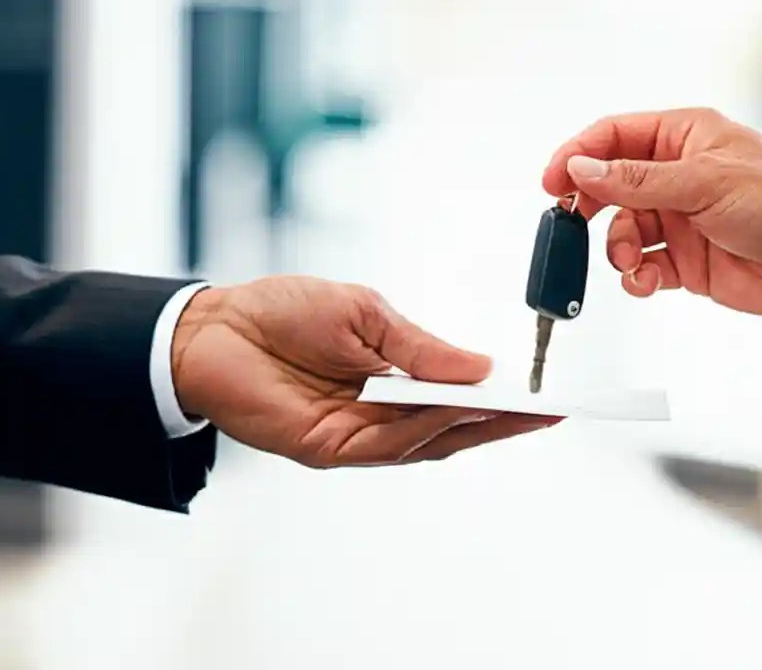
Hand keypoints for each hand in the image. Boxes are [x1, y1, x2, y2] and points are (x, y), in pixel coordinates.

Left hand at [170, 278, 559, 465]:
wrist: (213, 325)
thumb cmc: (283, 312)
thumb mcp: (368, 314)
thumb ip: (421, 347)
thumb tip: (483, 368)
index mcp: (391, 383)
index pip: (456, 400)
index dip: (501, 403)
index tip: (545, 397)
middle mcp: (377, 416)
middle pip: (451, 430)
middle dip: (502, 423)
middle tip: (548, 413)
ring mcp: (353, 437)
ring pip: (425, 442)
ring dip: (471, 428)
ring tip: (515, 410)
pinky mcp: (325, 448)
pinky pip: (383, 445)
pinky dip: (420, 430)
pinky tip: (449, 413)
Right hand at [542, 108, 761, 328]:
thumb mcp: (704, 182)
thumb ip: (637, 180)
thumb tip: (583, 168)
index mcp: (684, 137)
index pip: (614, 136)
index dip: (578, 155)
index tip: (553, 181)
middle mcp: (678, 175)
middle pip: (610, 185)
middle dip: (591, 207)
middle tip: (573, 226)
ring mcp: (681, 219)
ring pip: (623, 231)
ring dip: (619, 248)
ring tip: (634, 261)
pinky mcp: (686, 261)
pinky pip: (643, 266)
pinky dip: (637, 276)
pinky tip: (646, 282)